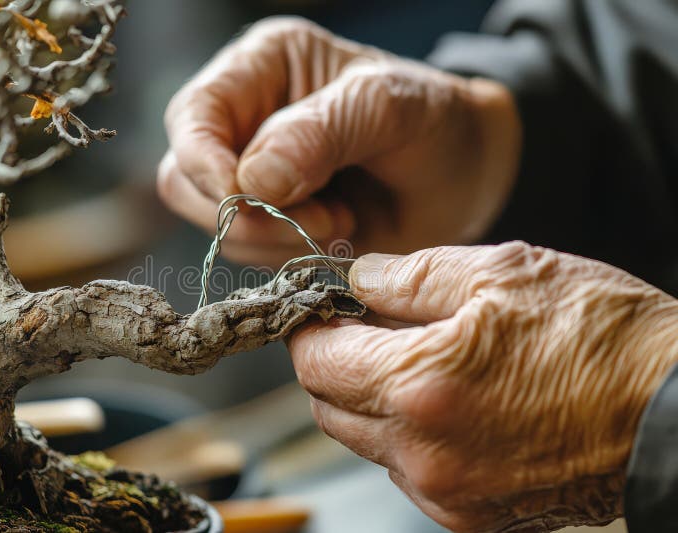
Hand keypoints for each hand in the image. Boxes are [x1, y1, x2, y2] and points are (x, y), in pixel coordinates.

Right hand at [158, 17, 520, 266]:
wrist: (465, 177)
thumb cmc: (432, 122)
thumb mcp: (389, 108)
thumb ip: (320, 132)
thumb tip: (251, 180)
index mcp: (261, 68)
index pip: (193, 116)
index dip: (203, 161)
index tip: (245, 195)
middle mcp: (244, 121)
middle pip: (186, 178)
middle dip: (248, 213)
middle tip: (321, 218)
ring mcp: (253, 178)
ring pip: (217, 225)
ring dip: (276, 238)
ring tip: (342, 221)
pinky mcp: (269, 223)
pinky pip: (248, 252)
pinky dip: (287, 255)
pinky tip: (337, 234)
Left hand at [288, 241, 677, 531]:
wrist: (676, 414)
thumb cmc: (603, 337)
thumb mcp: (504, 273)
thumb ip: (410, 275)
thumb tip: (358, 276)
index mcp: (420, 387)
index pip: (316, 362)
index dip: (309, 328)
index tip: (320, 308)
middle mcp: (423, 453)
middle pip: (328, 408)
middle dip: (332, 364)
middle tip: (361, 327)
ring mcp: (447, 492)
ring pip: (365, 442)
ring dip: (369, 399)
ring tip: (414, 359)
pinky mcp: (473, 515)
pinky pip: (408, 471)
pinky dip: (407, 434)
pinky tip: (447, 401)